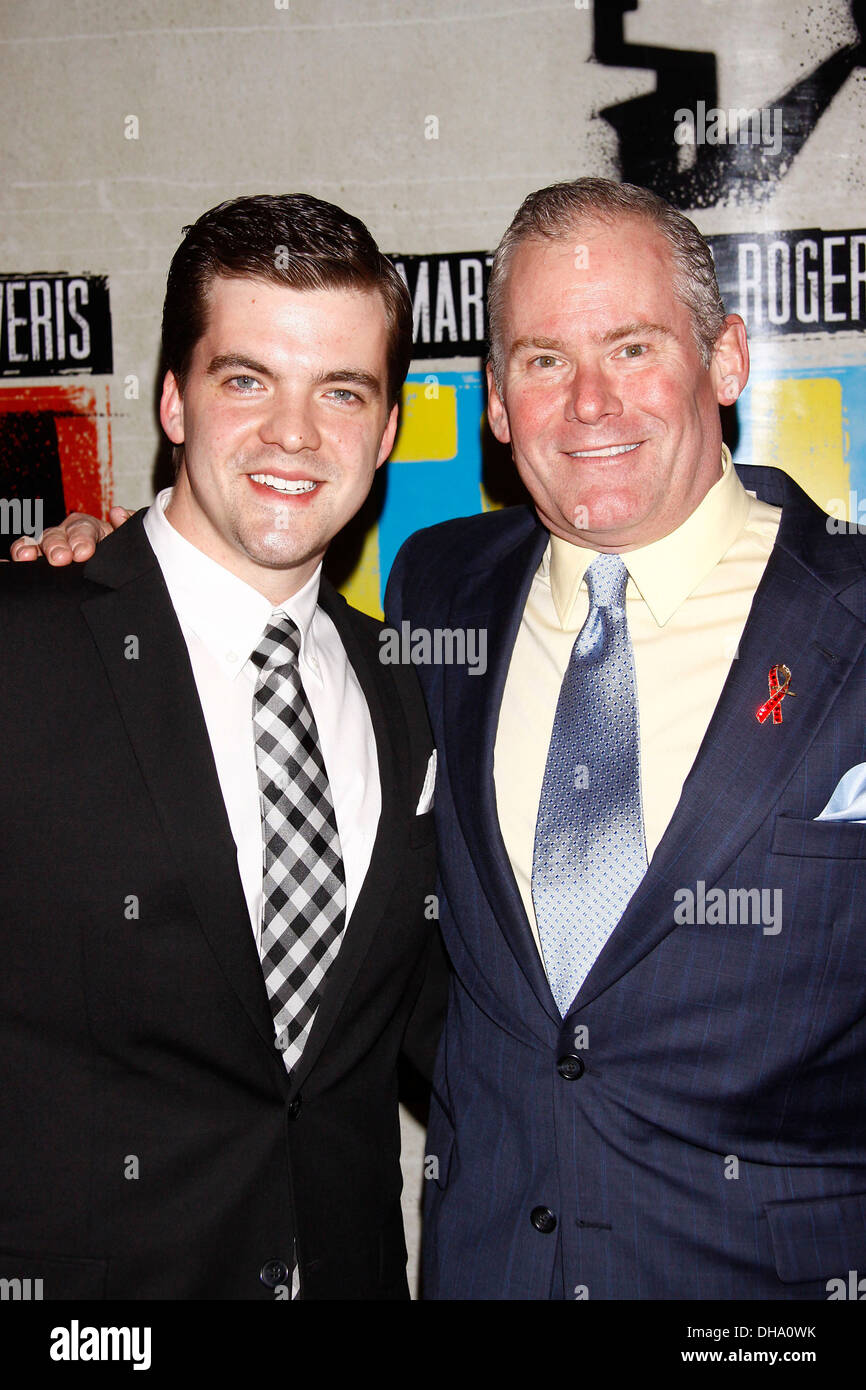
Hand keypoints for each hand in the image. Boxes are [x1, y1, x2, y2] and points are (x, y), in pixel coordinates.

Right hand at [9, 506, 133, 563]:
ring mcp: (51, 549)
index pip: (83, 529)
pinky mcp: (40, 565)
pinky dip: (17, 557)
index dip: (82, 539)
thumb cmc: (123, 557)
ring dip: (29, 548)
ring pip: (36, 545)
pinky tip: (9, 564)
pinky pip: (25, 558)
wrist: (119, 581)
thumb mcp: (130, 543)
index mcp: (90, 529)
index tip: (84, 553)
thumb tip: (118, 512)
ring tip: (26, 557)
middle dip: (56, 546)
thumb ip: (129, 527)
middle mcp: (66, 536)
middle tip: (60, 559)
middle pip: (56, 536)